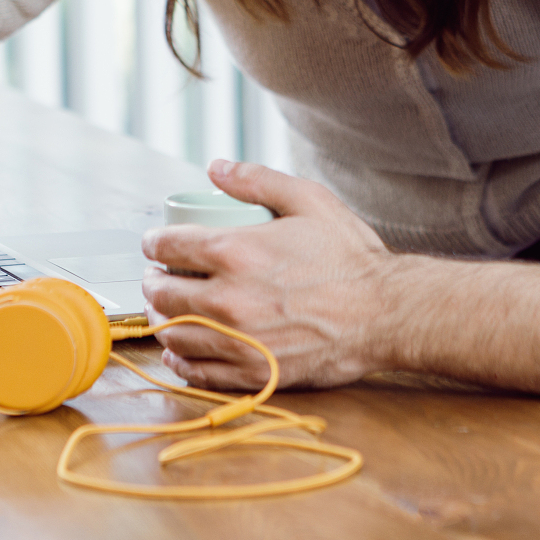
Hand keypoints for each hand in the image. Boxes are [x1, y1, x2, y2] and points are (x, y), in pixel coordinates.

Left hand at [139, 159, 395, 391]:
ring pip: (174, 335)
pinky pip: (198, 371)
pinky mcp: (253, 372)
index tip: (157, 246)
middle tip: (159, 279)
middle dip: (153, 284)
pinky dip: (181, 360)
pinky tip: (182, 349)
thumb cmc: (351, 258)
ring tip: (168, 312)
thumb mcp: (309, 200)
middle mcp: (228, 299)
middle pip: (162, 294)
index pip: (168, 247)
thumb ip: (258, 180)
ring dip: (162, 321)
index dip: (154, 244)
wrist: (386, 313)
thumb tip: (216, 168)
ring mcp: (238, 341)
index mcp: (235, 251)